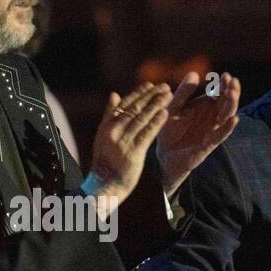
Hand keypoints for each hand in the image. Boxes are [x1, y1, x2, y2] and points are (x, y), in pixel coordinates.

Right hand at [85, 82, 171, 209]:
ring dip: (156, 105)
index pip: (124, 105)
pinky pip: (147, 134)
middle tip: (164, 86)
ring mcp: (123, 142)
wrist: (104, 186)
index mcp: (106, 126)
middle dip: (150, 96)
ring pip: (141, 119)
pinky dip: (156, 122)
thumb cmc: (105, 161)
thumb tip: (114, 94)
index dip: (138, 93)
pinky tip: (165, 113)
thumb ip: (109, 115)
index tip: (150, 85)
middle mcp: (113, 132)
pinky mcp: (133, 153)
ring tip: (168, 95)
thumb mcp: (103, 136)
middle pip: (134, 109)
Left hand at [156, 71, 240, 196]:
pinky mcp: (208, 145)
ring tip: (233, 93)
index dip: (223, 84)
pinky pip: (220, 136)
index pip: (219, 92)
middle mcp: (212, 117)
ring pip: (227, 116)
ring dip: (231, 105)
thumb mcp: (173, 108)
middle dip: (231, 91)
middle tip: (233, 80)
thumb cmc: (169, 130)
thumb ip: (183, 93)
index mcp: (205, 106)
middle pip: (227, 102)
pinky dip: (228, 128)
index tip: (225, 75)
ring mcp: (212, 131)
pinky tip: (233, 119)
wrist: (162, 155)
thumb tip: (194, 73)